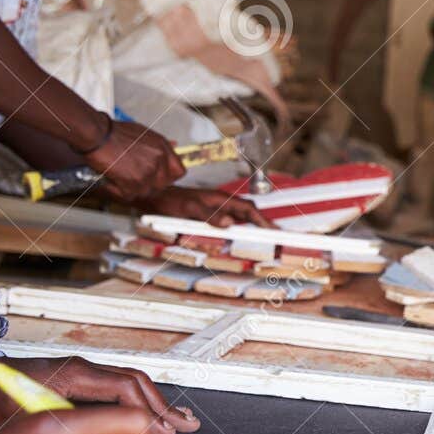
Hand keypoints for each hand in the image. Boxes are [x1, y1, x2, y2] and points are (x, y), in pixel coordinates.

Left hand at [0, 357, 199, 433]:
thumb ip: (63, 432)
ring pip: (131, 388)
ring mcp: (82, 374)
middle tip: (186, 430)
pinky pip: (118, 391)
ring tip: (181, 425)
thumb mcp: (23, 420)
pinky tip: (150, 421)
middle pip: (136, 385)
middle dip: (162, 409)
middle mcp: (83, 370)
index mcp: (72, 375)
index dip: (148, 414)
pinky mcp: (79, 382)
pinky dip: (138, 408)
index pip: (124, 389)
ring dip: (155, 408)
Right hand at [81, 119, 183, 201]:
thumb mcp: (145, 133)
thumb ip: (160, 144)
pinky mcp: (132, 183)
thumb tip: (174, 145)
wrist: (97, 135)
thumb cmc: (115, 133)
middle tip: (135, 179)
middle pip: (163, 185)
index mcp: (163, 149)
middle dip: (150, 184)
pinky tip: (113, 181)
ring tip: (121, 178)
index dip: (168, 176)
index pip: (179, 172)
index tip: (159, 176)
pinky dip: (119, 191)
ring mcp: (147, 173)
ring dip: (134, 188)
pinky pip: (129, 195)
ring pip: (146, 192)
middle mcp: (159, 161)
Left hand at [135, 186, 273, 227]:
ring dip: (254, 224)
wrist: (156, 197)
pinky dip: (242, 226)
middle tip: (277, 235)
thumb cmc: (171, 202)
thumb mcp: (190, 210)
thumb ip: (210, 216)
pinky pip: (232, 219)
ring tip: (266, 235)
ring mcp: (217, 207)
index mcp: (221, 200)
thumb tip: (230, 224)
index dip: (263, 220)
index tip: (275, 231)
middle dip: (264, 223)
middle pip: (250, 212)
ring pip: (242, 215)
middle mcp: (222, 202)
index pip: (249, 210)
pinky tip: (243, 233)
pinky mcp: (211, 213)